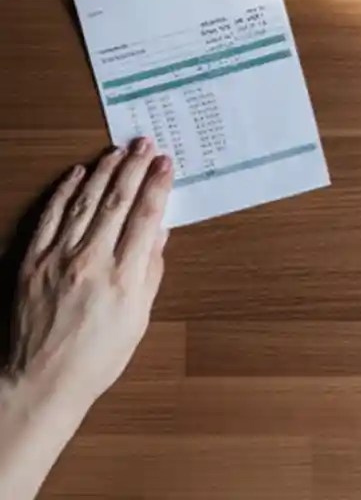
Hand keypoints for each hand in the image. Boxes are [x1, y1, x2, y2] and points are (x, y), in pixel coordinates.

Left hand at [5, 139, 172, 407]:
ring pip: (83, 203)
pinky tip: (76, 173)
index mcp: (123, 279)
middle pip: (116, 203)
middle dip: (133, 168)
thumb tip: (157, 232)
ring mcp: (57, 259)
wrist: (42, 381)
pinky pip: (49, 217)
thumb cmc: (97, 357)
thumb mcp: (138, 318)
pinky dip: (64, 192)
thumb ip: (150, 272)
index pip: (144, 218)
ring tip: (117, 151)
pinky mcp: (30, 262)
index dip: (156, 186)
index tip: (165, 163)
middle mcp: (90, 262)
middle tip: (144, 144)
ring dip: (102, 172)